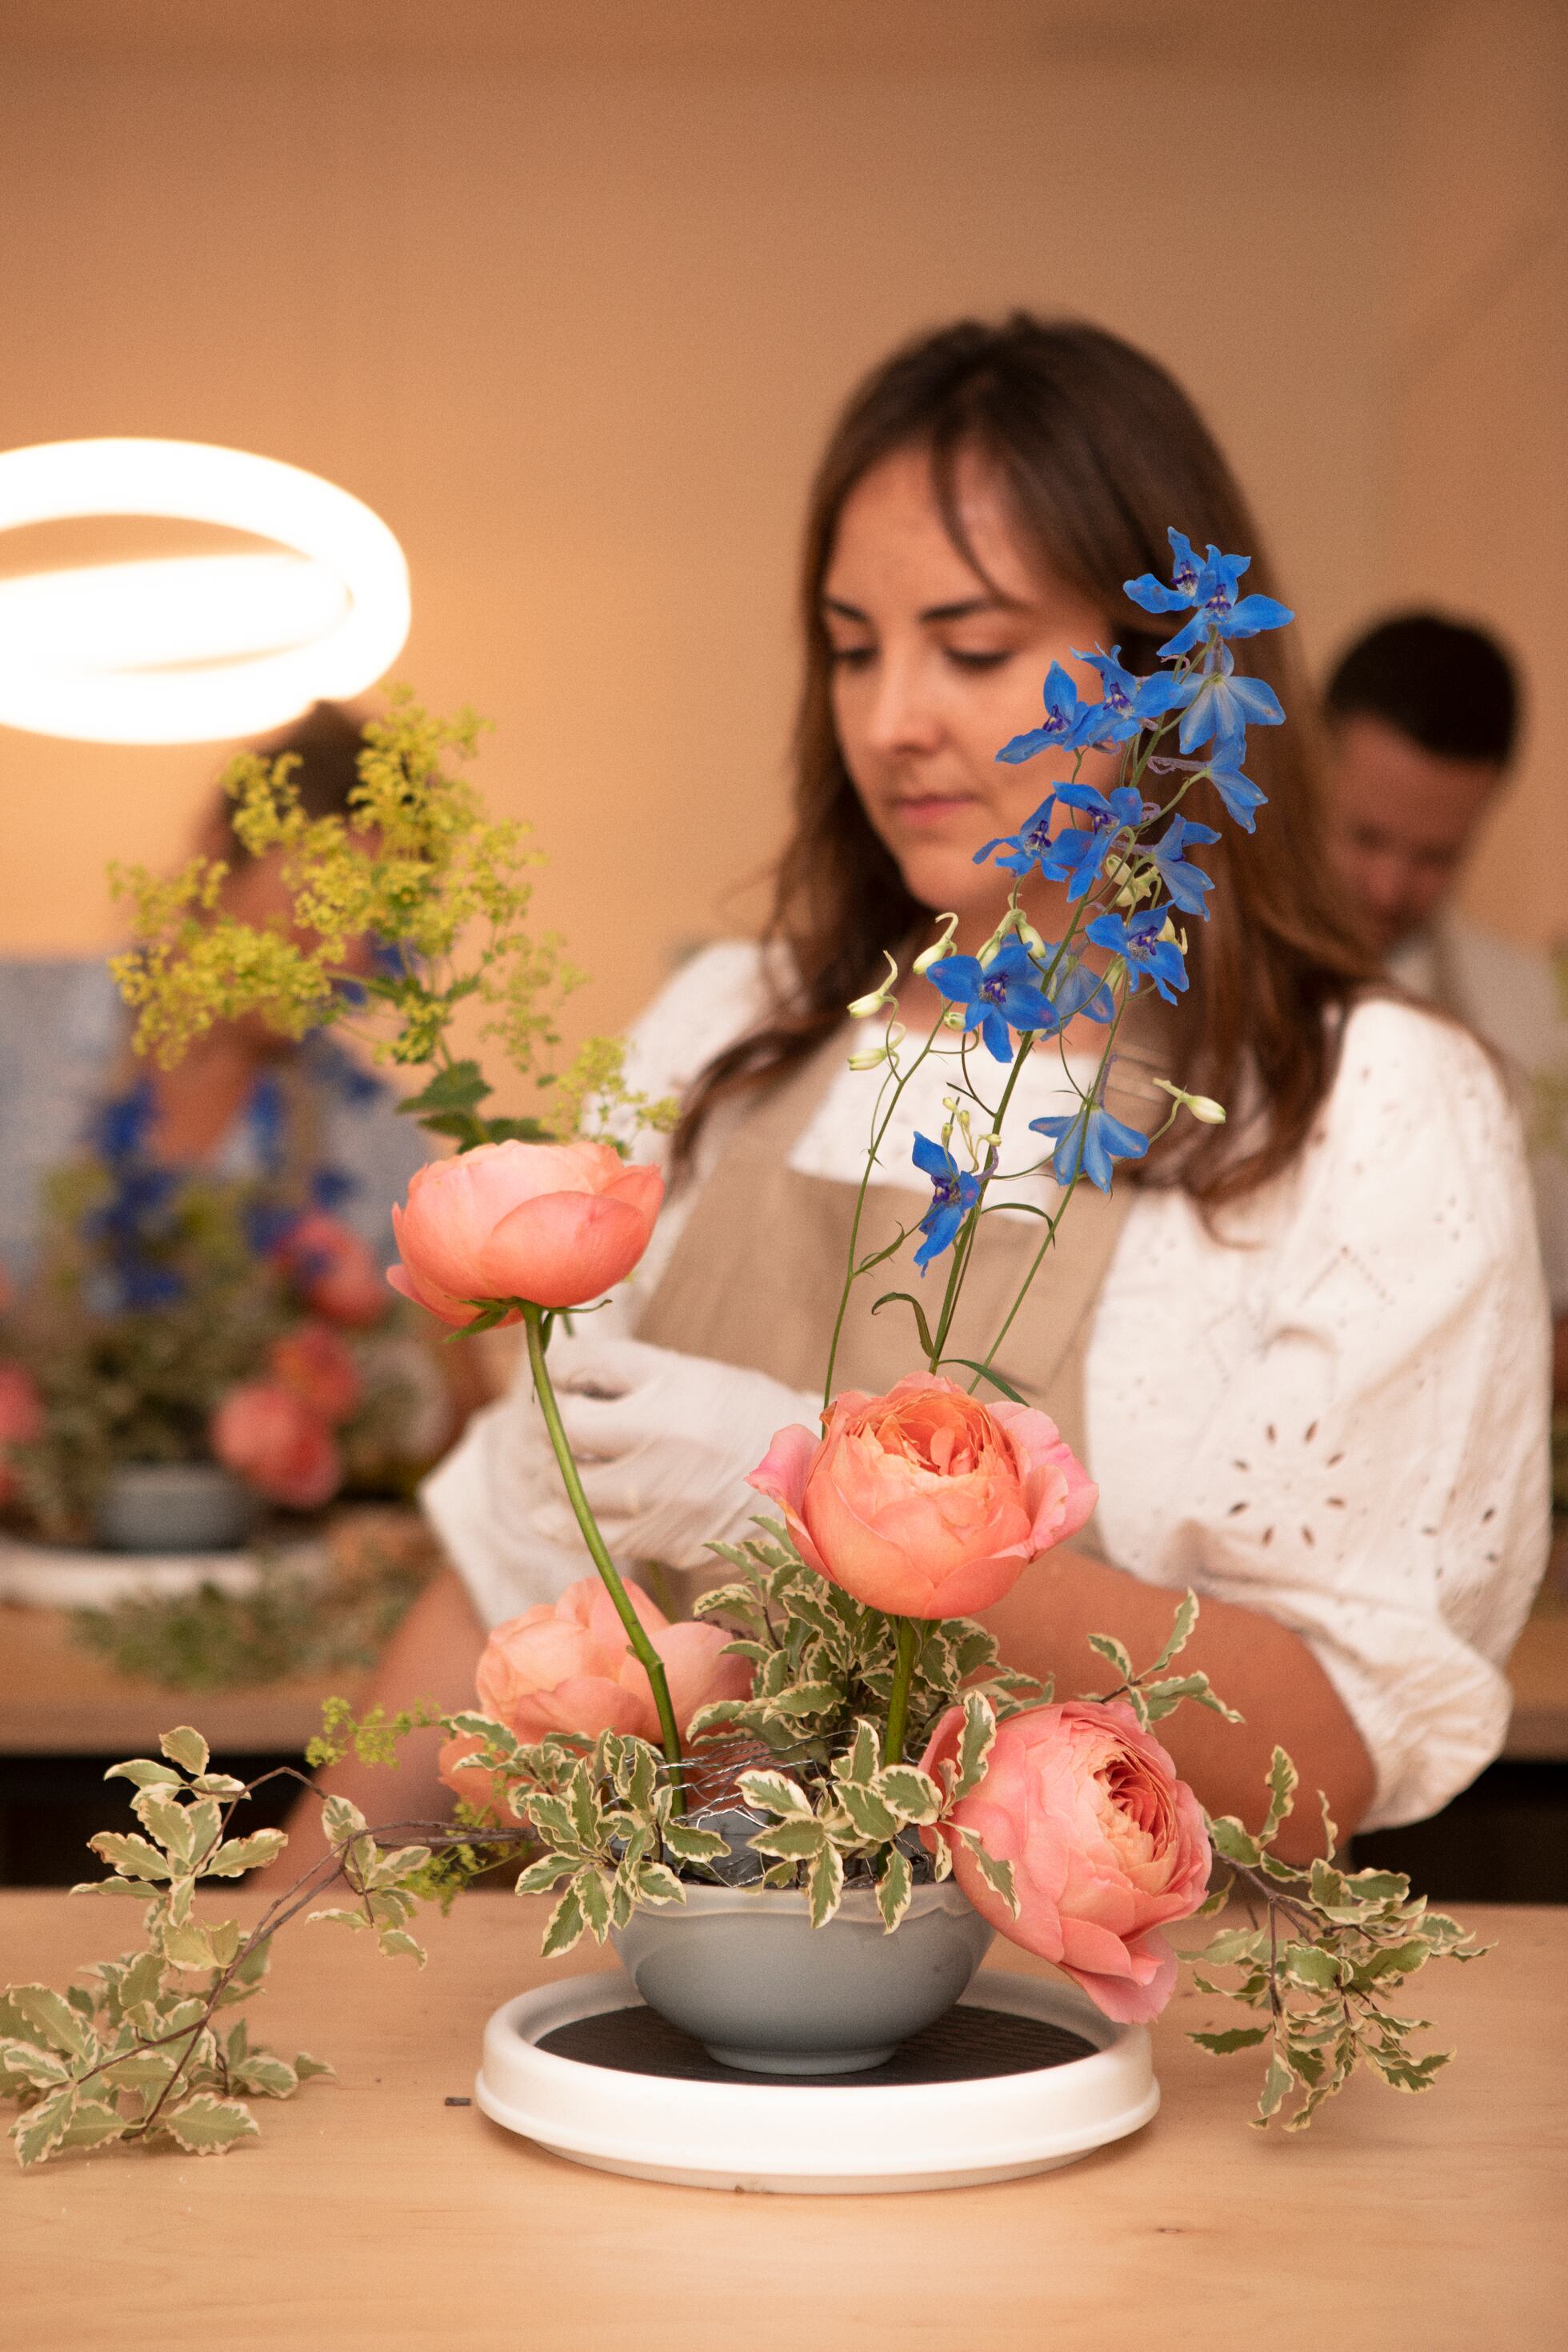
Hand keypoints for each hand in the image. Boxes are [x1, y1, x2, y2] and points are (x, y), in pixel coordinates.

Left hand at [525, 1332, 818, 1572]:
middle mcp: (662, 1429)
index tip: (557, 1378)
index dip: (557, 1370)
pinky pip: (584, 1531)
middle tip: (549, 1424)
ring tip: (558, 1467)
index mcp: (675, 1378)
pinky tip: (552, 1511)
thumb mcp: (707, 1378)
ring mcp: (658, 1487)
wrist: (816, 1488)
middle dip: (546, 1423)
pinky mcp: (659, 1535)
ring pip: (567, 1479)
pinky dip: (559, 1521)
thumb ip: (643, 1376)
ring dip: (553, 1472)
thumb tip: (569, 1375)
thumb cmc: (755, 1424)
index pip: (583, 1364)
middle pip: (563, 1422)